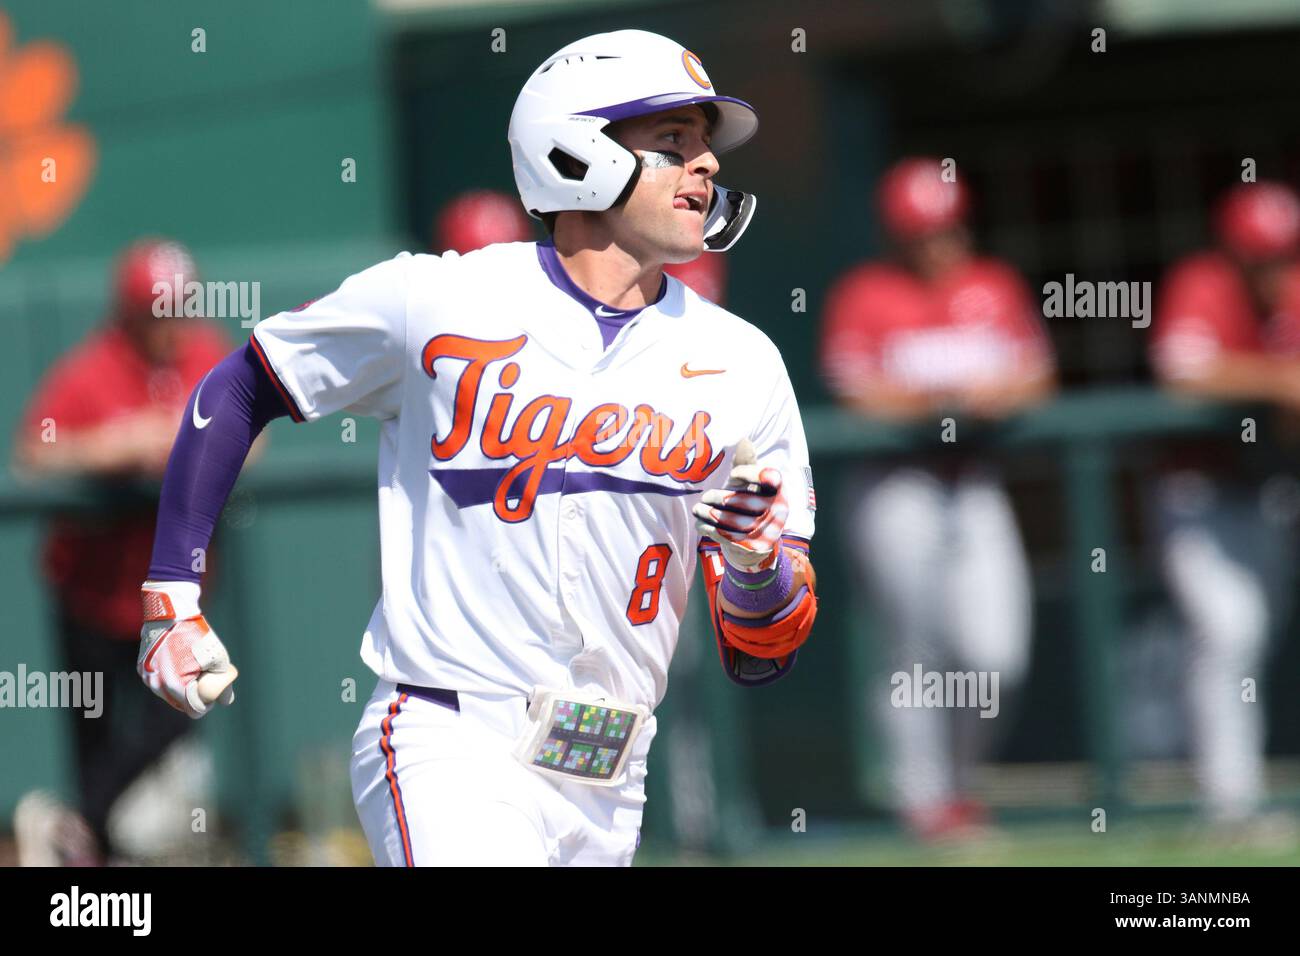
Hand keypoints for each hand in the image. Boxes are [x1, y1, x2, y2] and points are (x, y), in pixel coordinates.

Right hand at [137, 581, 237, 718]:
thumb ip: (223, 683)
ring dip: (182, 685)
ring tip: (193, 665)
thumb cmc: (196, 635)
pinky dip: (171, 676)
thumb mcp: (218, 658)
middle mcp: (155, 684)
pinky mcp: (142, 666)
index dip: (207, 704)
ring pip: (169, 692)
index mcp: (173, 686)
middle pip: (180, 702)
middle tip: (206, 676)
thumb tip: (226, 701)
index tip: (215, 692)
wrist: (171, 610)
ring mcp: (147, 676)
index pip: (193, 709)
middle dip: (194, 694)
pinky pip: (160, 680)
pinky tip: (181, 661)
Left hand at [693, 439, 788, 569]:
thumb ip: (746, 462)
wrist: (756, 543)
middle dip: (719, 498)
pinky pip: (727, 536)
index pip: (767, 477)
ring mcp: (766, 531)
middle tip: (704, 496)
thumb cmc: (749, 502)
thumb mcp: (749, 482)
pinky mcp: (752, 547)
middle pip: (743, 501)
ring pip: (732, 521)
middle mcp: (777, 510)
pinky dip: (709, 529)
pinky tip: (699, 524)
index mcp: (778, 490)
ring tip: (697, 509)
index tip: (733, 473)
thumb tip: (743, 439)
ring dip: (710, 514)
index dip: (749, 473)